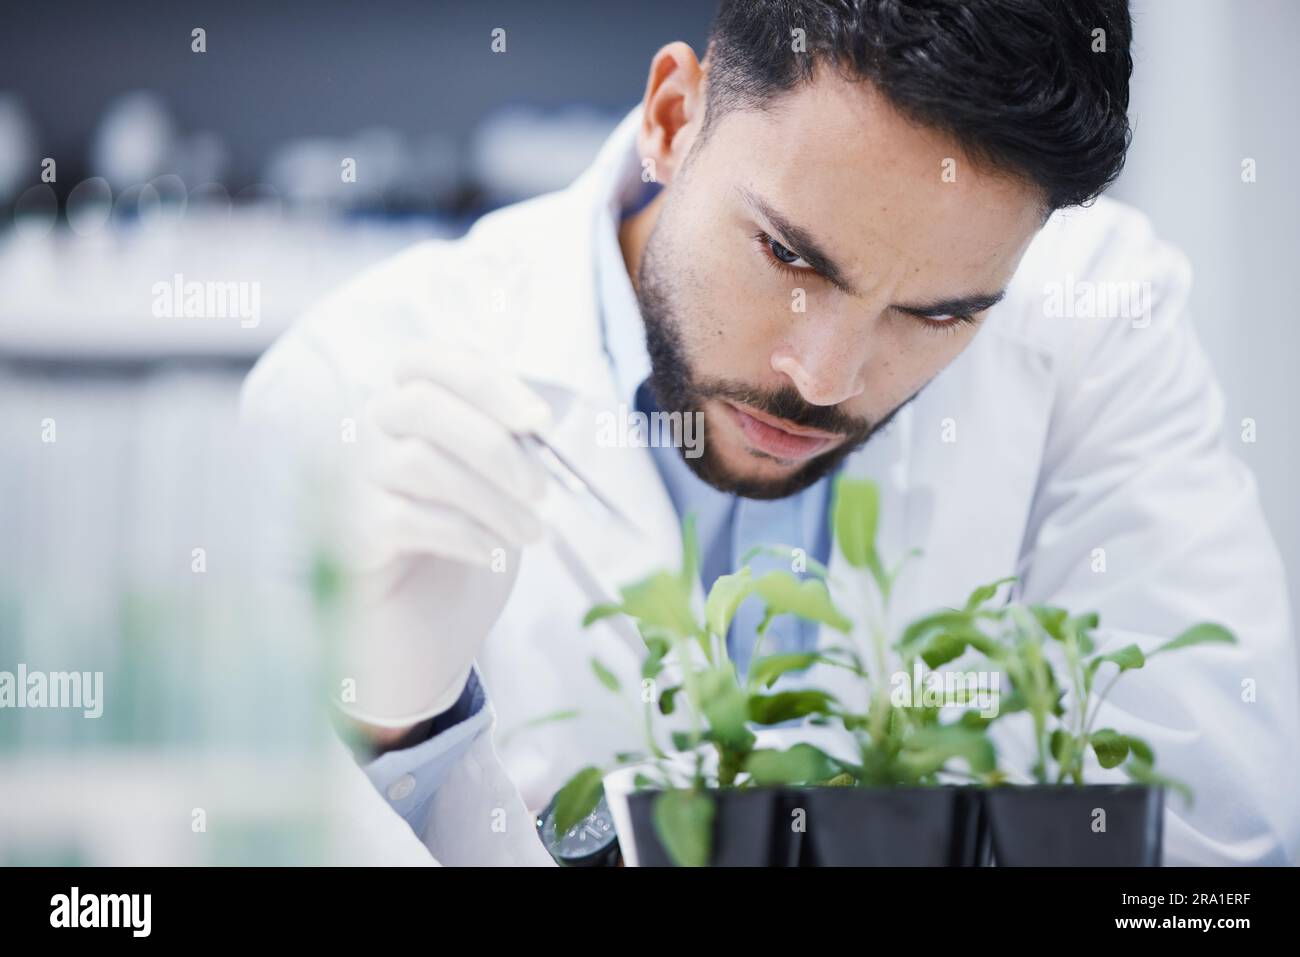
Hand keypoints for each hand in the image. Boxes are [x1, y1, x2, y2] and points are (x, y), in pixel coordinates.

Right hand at [332, 345, 550, 728]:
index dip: (485, 383)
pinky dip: (462, 533)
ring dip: (490, 500)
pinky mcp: (349, 533)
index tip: (539, 421)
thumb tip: (539, 424)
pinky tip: (491, 552)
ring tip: (531, 534)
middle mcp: (366, 433)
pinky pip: (405, 518)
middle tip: (542, 492)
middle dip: (493, 445)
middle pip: (420, 403)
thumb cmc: (466, 540)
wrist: (424, 627)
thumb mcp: (496, 484)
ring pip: (418, 462)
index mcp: (404, 405)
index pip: (425, 361)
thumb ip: (508, 443)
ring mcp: (350, 481)